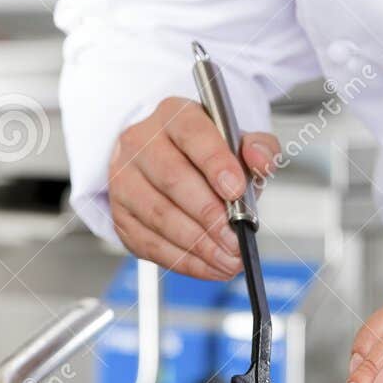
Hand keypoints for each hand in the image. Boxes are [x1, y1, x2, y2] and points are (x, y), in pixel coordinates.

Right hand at [108, 97, 278, 279]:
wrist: (167, 162)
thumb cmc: (205, 153)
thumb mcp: (238, 143)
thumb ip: (258, 149)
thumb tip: (261, 161)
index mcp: (173, 116)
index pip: (192, 134)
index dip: (215, 163)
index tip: (237, 190)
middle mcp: (141, 143)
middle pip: (172, 179)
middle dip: (210, 216)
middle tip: (236, 239)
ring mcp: (125, 179)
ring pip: (159, 216)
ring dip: (198, 245)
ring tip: (229, 259)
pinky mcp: (121, 214)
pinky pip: (150, 243)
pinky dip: (184, 261)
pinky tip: (210, 266)